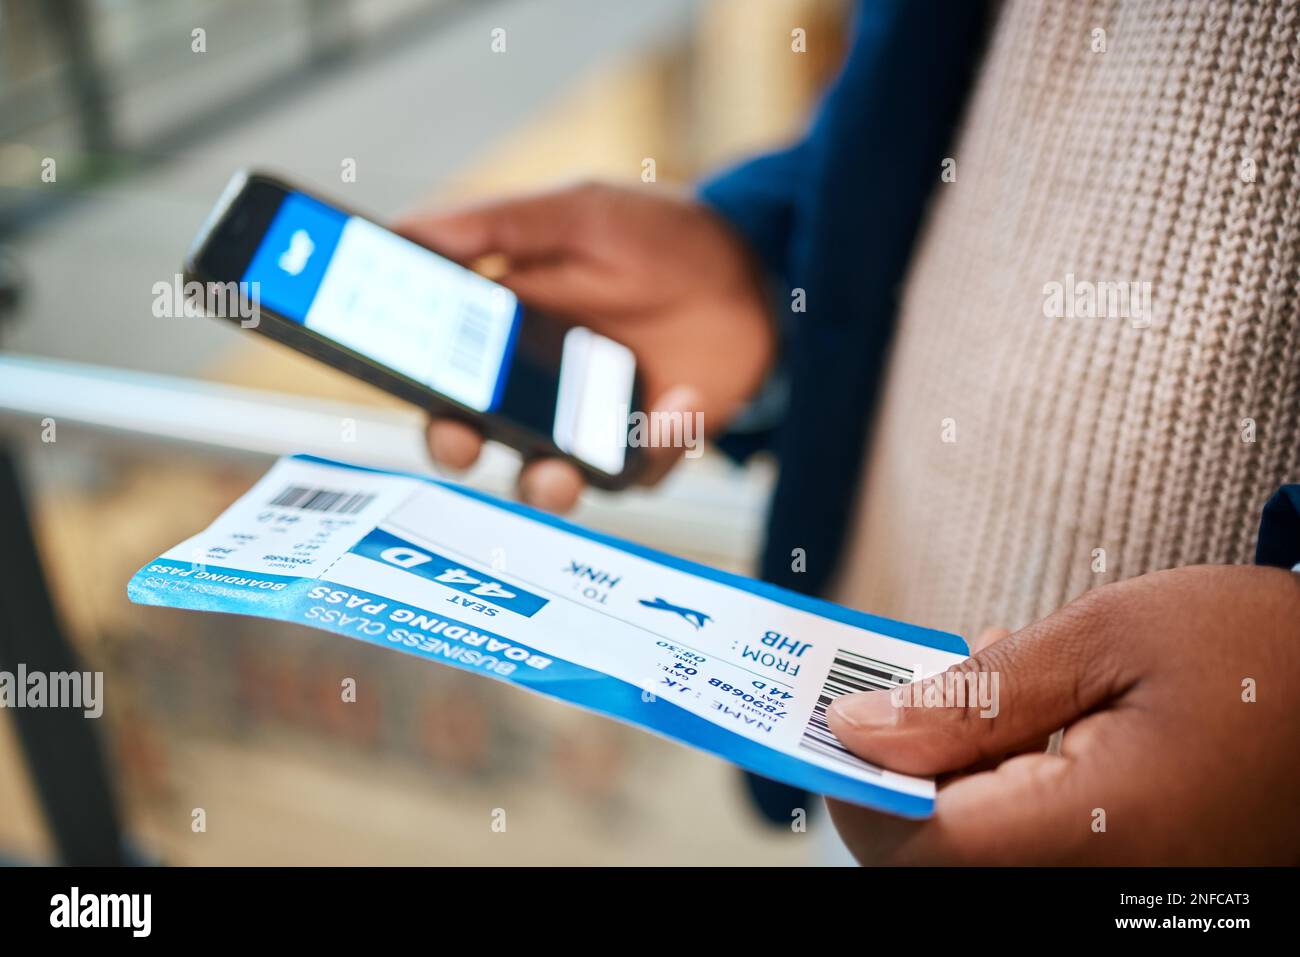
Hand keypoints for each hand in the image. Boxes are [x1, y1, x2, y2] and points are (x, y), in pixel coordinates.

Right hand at [395, 181, 773, 510]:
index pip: (437, 363)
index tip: (390, 373)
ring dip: (543, 484)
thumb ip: (497, 226)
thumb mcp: (576, 213)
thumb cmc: (658, 236)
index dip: (408, 374)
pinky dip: (655, 448)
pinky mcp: (647, 451)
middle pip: (474, 431)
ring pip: (544, 476)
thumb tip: (403, 230)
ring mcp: (592, 425)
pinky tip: (678, 406)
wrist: (758, 273)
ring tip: (558, 474)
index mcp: (506, 327)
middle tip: (461, 439)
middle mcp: (537, 384)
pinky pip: (637, 474)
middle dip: (457, 443)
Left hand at [825, 564, 1299, 863]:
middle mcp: (1102, 895)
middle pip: (937, 861)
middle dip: (905, 769)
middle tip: (923, 678)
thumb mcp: (1108, 641)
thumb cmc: (1261, 657)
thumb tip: (858, 731)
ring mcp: (1117, 899)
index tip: (835, 708)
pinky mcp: (1128, 887)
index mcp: (1096, 840)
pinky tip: (1035, 719)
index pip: (917, 846)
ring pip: (977, 859)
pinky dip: (1003, 788)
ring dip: (955, 773)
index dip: (857, 780)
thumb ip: (972, 698)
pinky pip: (1030, 855)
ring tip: (997, 679)